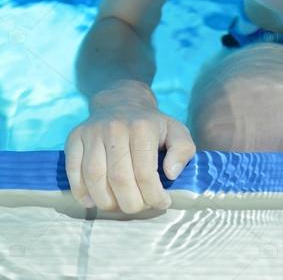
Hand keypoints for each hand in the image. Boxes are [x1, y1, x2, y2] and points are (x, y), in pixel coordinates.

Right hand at [65, 84, 195, 213]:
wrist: (121, 102)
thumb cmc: (151, 125)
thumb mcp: (176, 131)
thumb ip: (183, 150)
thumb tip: (170, 174)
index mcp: (142, 126)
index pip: (144, 173)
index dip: (153, 196)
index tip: (161, 203)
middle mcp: (115, 127)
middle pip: (119, 179)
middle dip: (130, 203)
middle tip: (138, 207)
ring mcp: (92, 132)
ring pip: (94, 178)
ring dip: (106, 202)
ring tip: (118, 205)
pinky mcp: (74, 138)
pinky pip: (73, 172)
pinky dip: (81, 192)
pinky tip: (93, 200)